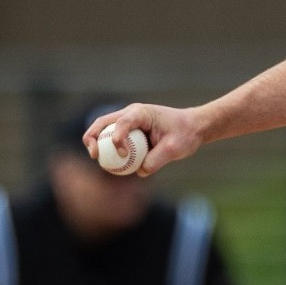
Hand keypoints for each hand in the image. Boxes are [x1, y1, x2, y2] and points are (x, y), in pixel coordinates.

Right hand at [84, 103, 202, 176]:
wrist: (193, 127)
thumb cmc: (185, 134)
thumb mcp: (174, 149)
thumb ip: (156, 160)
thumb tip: (140, 171)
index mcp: (142, 113)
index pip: (123, 122)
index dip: (117, 138)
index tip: (122, 154)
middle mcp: (131, 114)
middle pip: (103, 122)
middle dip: (92, 137)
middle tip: (94, 156)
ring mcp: (128, 121)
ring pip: (104, 130)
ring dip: (96, 143)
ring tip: (96, 159)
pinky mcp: (129, 131)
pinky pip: (113, 139)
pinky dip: (107, 150)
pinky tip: (110, 165)